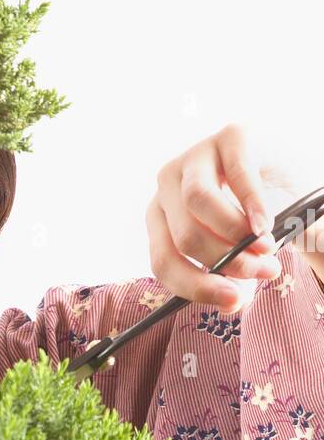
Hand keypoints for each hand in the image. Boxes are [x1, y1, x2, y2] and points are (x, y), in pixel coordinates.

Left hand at [146, 122, 285, 311]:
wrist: (280, 169)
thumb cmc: (250, 216)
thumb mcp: (234, 251)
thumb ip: (229, 277)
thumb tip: (232, 302)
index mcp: (160, 220)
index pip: (164, 262)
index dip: (197, 286)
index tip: (233, 301)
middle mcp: (167, 187)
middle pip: (185, 237)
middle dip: (228, 262)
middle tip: (263, 272)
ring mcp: (194, 158)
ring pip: (198, 204)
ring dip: (236, 235)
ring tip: (266, 249)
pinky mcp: (227, 137)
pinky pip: (236, 174)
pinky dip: (252, 204)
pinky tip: (265, 223)